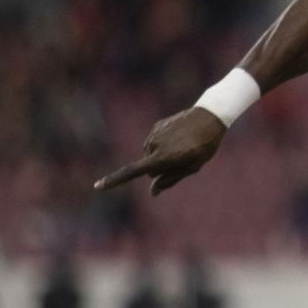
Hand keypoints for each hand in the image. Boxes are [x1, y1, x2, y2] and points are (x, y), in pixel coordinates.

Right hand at [94, 106, 227, 195]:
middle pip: (150, 168)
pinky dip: (164, 144)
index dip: (114, 180)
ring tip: (185, 145)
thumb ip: (170, 179)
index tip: (97, 186)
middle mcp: (154, 145)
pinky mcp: (157, 125)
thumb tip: (153, 192)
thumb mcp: (193, 167)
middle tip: (185, 157)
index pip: (133, 172)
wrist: (210, 115)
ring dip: (163, 155)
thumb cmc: (205, 146)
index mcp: (162, 158)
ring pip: (152, 155)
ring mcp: (154, 134)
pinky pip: (155, 142)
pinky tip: (180, 136)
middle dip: (162, 168)